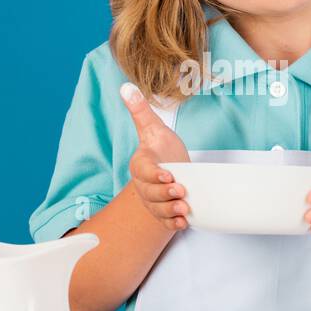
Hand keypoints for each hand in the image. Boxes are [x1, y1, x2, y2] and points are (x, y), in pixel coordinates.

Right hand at [120, 82, 191, 230]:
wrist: (173, 171)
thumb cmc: (163, 149)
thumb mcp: (154, 128)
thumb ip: (140, 110)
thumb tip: (126, 86)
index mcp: (140, 164)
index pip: (143, 171)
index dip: (154, 174)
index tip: (168, 174)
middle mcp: (144, 185)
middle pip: (150, 193)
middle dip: (165, 193)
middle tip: (181, 190)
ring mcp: (153, 201)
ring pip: (158, 209)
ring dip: (170, 210)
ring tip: (184, 207)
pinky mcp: (162, 213)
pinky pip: (165, 222)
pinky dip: (173, 224)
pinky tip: (184, 222)